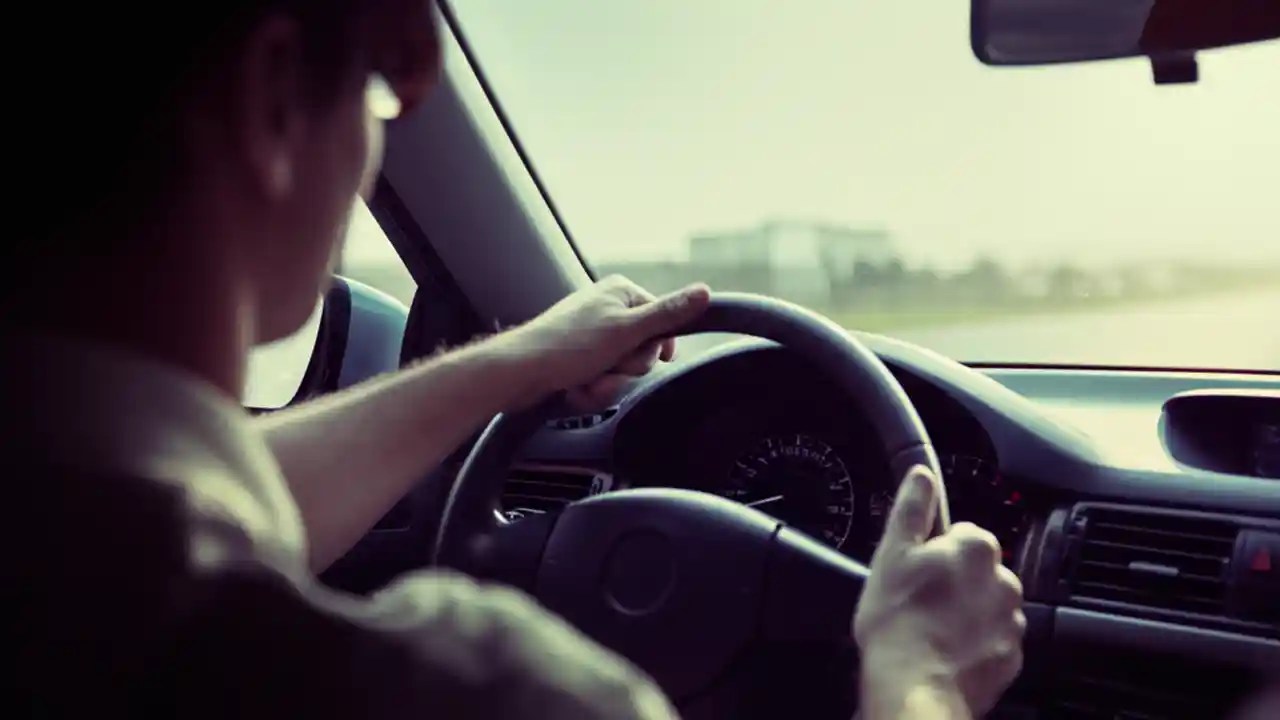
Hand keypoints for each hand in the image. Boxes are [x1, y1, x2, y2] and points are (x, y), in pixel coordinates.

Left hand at [505, 275, 710, 409]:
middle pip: (644, 351)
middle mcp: (608, 310)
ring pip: (622, 372)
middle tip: (604, 365)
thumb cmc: (568, 346)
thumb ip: (668, 314)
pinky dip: (590, 390)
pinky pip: (602, 381)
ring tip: (583, 379)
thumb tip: (706, 292)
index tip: (641, 356)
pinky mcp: (579, 359)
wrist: (518, 373)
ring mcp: (593, 336)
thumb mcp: (626, 330)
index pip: (664, 323)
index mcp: (621, 292)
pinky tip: (573, 387)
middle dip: (625, 370)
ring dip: (606, 384)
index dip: (655, 348)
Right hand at [853, 466, 1024, 718]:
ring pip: (987, 605)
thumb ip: (912, 509)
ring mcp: (1011, 622)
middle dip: (956, 581)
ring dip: (967, 612)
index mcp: (976, 548)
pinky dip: (975, 644)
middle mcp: (1004, 580)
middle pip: (979, 570)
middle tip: (919, 600)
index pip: (963, 533)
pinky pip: (993, 640)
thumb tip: (922, 474)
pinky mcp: (1012, 658)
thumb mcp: (893, 553)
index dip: (936, 549)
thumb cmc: (897, 619)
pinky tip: (946, 652)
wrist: (915, 689)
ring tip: (930, 630)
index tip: (917, 568)